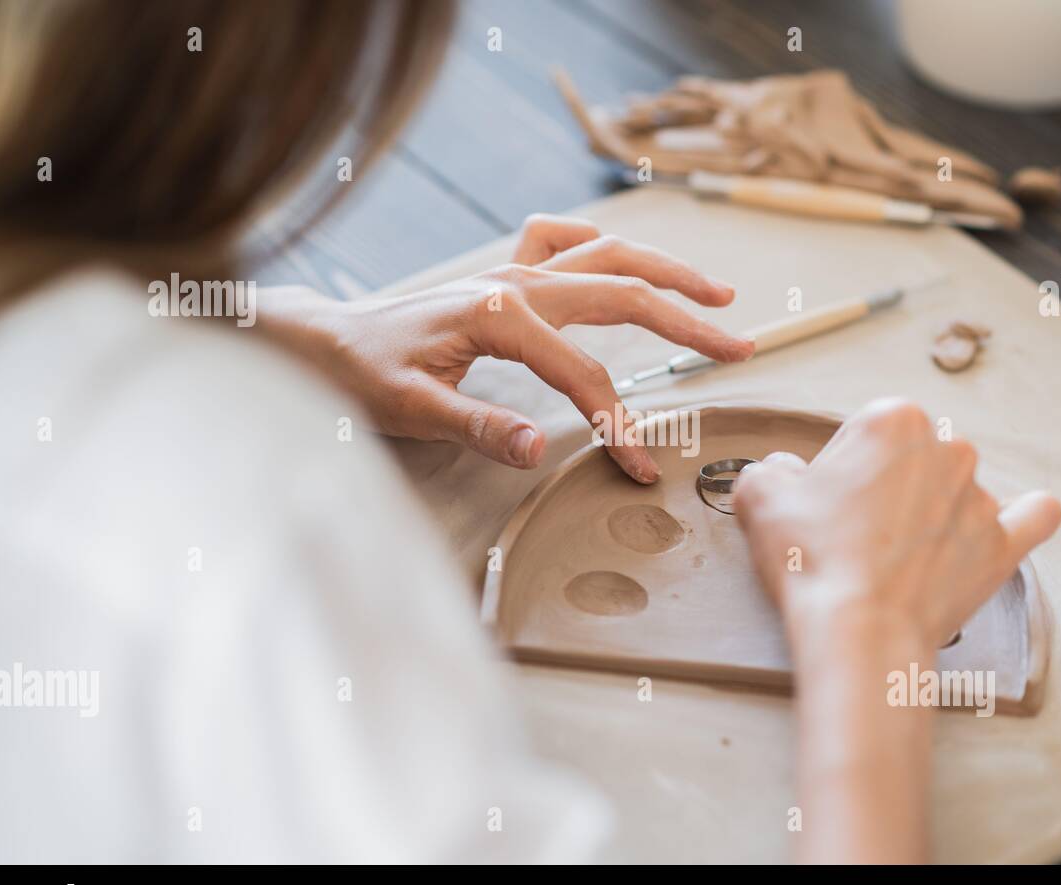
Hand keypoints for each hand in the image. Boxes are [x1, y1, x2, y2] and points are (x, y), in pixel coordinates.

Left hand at [257, 214, 752, 482]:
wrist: (323, 342)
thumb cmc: (361, 376)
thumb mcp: (411, 410)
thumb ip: (477, 428)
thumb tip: (537, 452)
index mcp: (501, 317)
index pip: (584, 375)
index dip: (620, 424)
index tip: (642, 468)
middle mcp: (516, 283)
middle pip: (623, 294)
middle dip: (686, 324)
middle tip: (737, 349)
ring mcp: (511, 271)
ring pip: (607, 254)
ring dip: (665, 270)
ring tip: (715, 294)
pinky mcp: (501, 275)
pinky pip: (559, 240)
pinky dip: (596, 243)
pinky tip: (619, 258)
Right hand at [734, 398, 1060, 657]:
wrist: (857, 631)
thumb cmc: (810, 560)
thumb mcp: (760, 496)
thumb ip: (771, 467)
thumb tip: (785, 471)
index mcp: (892, 420)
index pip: (866, 433)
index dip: (841, 470)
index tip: (826, 505)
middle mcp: (947, 448)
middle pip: (914, 459)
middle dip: (888, 489)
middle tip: (855, 534)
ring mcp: (981, 497)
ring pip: (958, 491)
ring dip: (934, 514)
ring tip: (899, 559)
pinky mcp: (1003, 544)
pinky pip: (1034, 516)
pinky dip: (1024, 518)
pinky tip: (1006, 525)